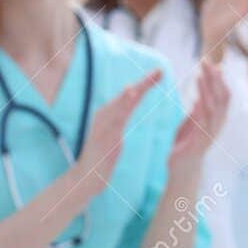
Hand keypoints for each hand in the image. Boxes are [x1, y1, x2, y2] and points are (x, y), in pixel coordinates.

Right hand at [70, 69, 162, 198]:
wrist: (87, 176)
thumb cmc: (102, 155)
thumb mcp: (115, 132)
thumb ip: (121, 116)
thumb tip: (129, 103)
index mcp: (109, 113)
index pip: (130, 95)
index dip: (145, 83)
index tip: (160, 72)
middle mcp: (104, 114)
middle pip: (127, 95)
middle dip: (144, 82)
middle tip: (160, 70)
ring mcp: (102, 125)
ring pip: (120, 105)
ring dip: (133, 92)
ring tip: (145, 80)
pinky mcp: (103, 136)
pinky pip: (114, 120)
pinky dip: (121, 108)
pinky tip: (130, 98)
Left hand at [168, 59, 230, 177]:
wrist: (182, 168)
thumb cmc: (186, 145)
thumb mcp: (192, 123)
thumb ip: (198, 109)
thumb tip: (201, 94)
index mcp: (216, 118)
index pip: (222, 93)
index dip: (218, 77)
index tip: (209, 61)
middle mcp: (218, 123)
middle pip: (221, 95)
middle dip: (214, 77)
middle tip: (206, 60)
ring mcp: (211, 131)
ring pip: (215, 105)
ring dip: (209, 88)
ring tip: (201, 72)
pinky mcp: (201, 140)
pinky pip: (204, 120)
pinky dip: (202, 105)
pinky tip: (197, 94)